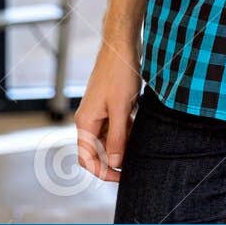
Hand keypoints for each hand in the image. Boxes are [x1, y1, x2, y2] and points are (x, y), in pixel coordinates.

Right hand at [74, 38, 140, 182]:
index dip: (102, 172)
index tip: (121, 178)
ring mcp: (100, 112)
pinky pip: (117, 126)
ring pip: (109, 140)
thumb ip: (118, 137)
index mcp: (85, 123)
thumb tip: (115, 163)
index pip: (86, 159)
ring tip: (140, 151)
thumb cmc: (118, 74)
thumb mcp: (120, 108)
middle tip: (134, 167)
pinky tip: (140, 133)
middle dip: (114, 161)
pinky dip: (127, 132)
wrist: (122, 46)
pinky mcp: (111, 105)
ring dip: (122, 146)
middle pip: (97, 151)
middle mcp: (89, 120)